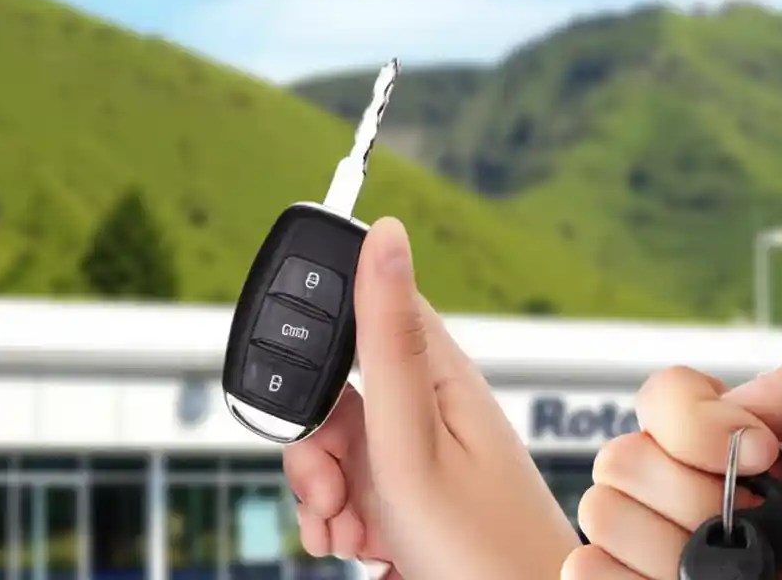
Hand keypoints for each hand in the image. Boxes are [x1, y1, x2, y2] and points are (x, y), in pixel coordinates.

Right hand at [283, 218, 580, 578]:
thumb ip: (387, 342)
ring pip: (337, 449)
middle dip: (314, 445)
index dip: (320, 332)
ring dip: (324, 493)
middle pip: (337, 393)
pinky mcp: (413, 498)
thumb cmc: (479, 548)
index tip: (302, 386)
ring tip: (354, 532)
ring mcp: (422, 456)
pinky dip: (340, 522)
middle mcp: (432, 410)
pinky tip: (362, 548)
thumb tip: (385, 233)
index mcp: (440, 377)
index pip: (370, 306)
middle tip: (334, 491)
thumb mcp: (413, 440)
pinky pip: (353, 492)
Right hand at [564, 358, 781, 579]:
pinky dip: (632, 579)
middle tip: (755, 533)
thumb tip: (727, 398)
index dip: (698, 423)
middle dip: (693, 495)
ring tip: (736, 578)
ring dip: (673, 549)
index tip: (761, 459)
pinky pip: (583, 567)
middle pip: (620, 453)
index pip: (663, 396)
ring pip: (600, 511)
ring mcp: (651, 549)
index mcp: (727, 451)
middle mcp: (679, 493)